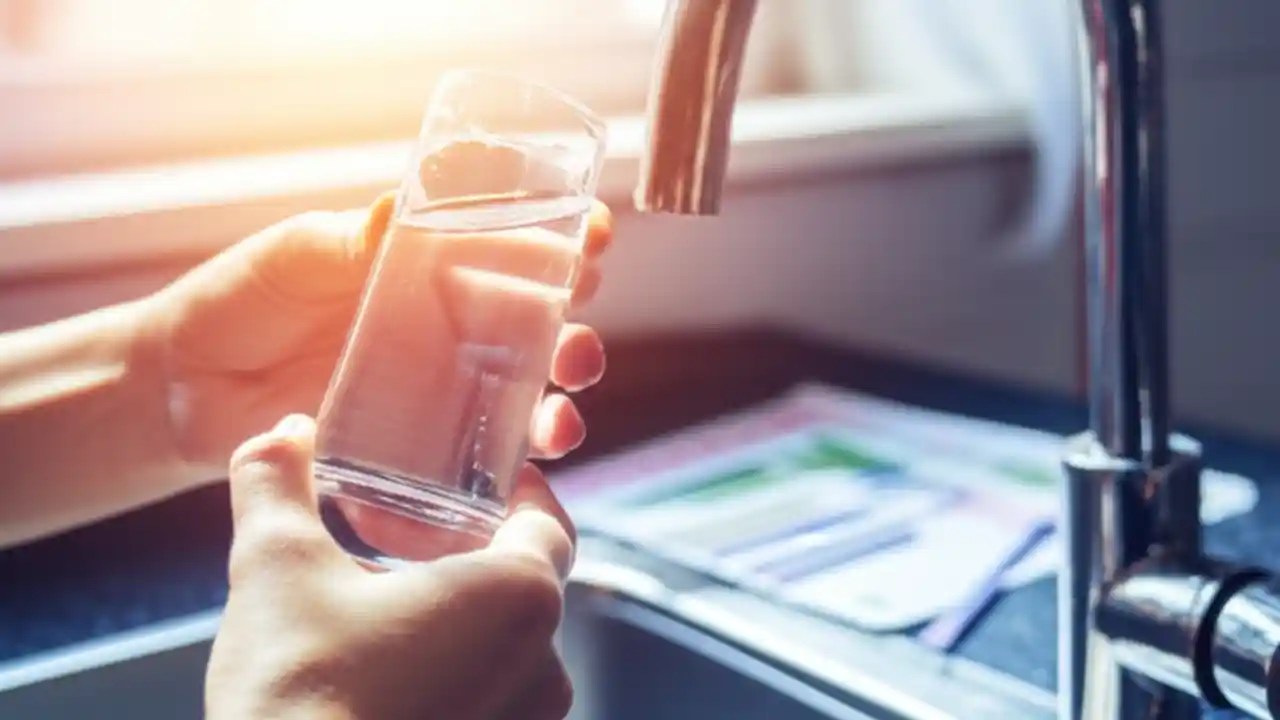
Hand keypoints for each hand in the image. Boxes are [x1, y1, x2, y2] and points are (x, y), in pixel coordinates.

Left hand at [140, 193, 611, 479]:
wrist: (179, 384)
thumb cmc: (240, 300)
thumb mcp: (299, 255)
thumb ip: (353, 239)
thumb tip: (399, 208)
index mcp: (429, 275)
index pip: (514, 257)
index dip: (564, 249)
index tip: (597, 237)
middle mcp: (446, 335)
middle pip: (538, 339)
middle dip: (576, 341)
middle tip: (577, 344)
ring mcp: (433, 396)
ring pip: (522, 405)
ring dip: (559, 410)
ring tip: (561, 416)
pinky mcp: (411, 451)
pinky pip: (475, 461)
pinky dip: (512, 466)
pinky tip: (526, 464)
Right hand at [206, 415, 576, 719]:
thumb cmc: (299, 698)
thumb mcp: (275, 570)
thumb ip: (276, 483)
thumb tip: (278, 433)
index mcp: (519, 599)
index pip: (547, 521)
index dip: (514, 494)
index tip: (477, 481)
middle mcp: (546, 667)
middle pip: (525, 586)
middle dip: (471, 556)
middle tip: (411, 538)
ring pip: (506, 650)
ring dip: (458, 623)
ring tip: (386, 610)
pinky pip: (489, 701)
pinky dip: (452, 678)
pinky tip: (385, 675)